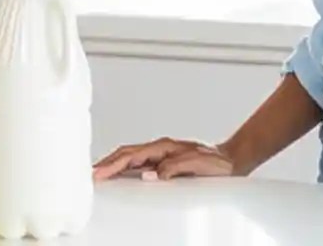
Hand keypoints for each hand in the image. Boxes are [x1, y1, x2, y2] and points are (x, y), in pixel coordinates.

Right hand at [92, 138, 238, 180]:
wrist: (232, 161)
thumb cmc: (218, 163)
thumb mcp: (198, 164)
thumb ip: (174, 167)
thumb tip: (151, 175)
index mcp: (165, 147)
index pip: (132, 155)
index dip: (113, 165)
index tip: (99, 173)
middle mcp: (161, 148)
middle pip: (126, 153)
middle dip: (107, 163)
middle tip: (90, 174)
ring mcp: (161, 154)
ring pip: (131, 157)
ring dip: (114, 165)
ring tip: (99, 174)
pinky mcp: (164, 161)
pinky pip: (139, 163)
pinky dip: (125, 168)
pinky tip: (120, 175)